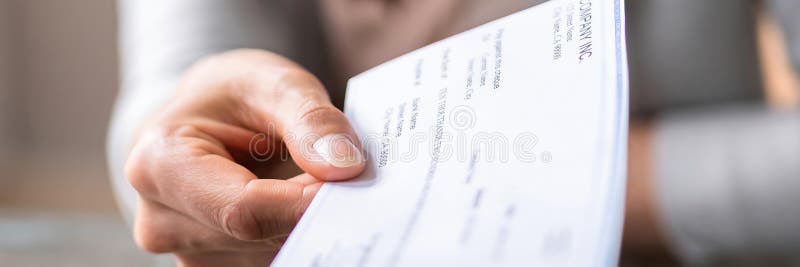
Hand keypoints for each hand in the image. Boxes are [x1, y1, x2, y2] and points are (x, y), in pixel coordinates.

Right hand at [125, 49, 364, 265]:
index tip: (353, 181)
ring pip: (272, 252)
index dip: (306, 202)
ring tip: (315, 179)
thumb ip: (311, 121)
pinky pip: (273, 258)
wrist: (209, 116)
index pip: (244, 209)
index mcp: (158, 164)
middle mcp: (162, 220)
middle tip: (345, 172)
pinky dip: (298, 232)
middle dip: (311, 207)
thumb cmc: (234, 94)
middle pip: (260, 235)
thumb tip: (345, 166)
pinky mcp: (215, 266)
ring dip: (306, 221)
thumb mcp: (275, 84)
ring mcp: (187, 252)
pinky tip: (305, 201)